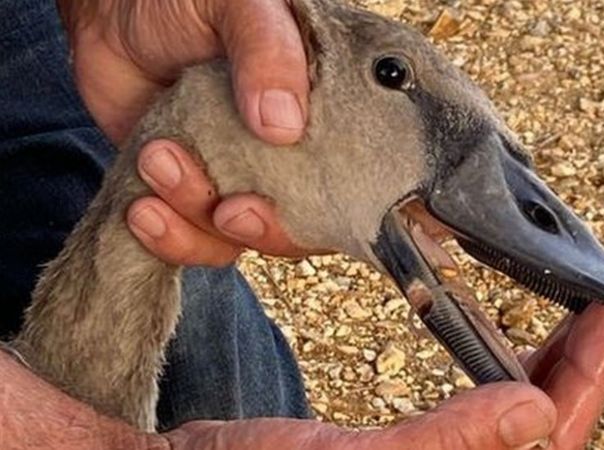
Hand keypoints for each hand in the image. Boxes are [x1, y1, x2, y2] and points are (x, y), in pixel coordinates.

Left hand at [58, 0, 309, 261]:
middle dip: (261, 230)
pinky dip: (169, 238)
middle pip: (299, 230)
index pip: (353, 183)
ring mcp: (238, 178)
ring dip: (196, 220)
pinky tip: (141, 209)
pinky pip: (191, 241)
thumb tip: (284, 126)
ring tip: (157, 158)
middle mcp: (288, 157)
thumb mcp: (241, 6)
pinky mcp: (190, 193)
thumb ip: (268, 53)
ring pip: (237, 239)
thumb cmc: (190, 0)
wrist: (117, 11)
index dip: (333, 214)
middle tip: (227, 208)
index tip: (291, 203)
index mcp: (321, 117)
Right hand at [157, 303, 603, 449]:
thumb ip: (445, 448)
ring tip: (560, 322)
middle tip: (592, 310)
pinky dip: (497, 372)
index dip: (587, 381)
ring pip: (513, 424)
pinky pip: (475, 415)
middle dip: (573, 370)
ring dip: (542, 369)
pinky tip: (499, 345)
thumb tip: (541, 419)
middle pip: (542, 433)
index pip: (551, 445)